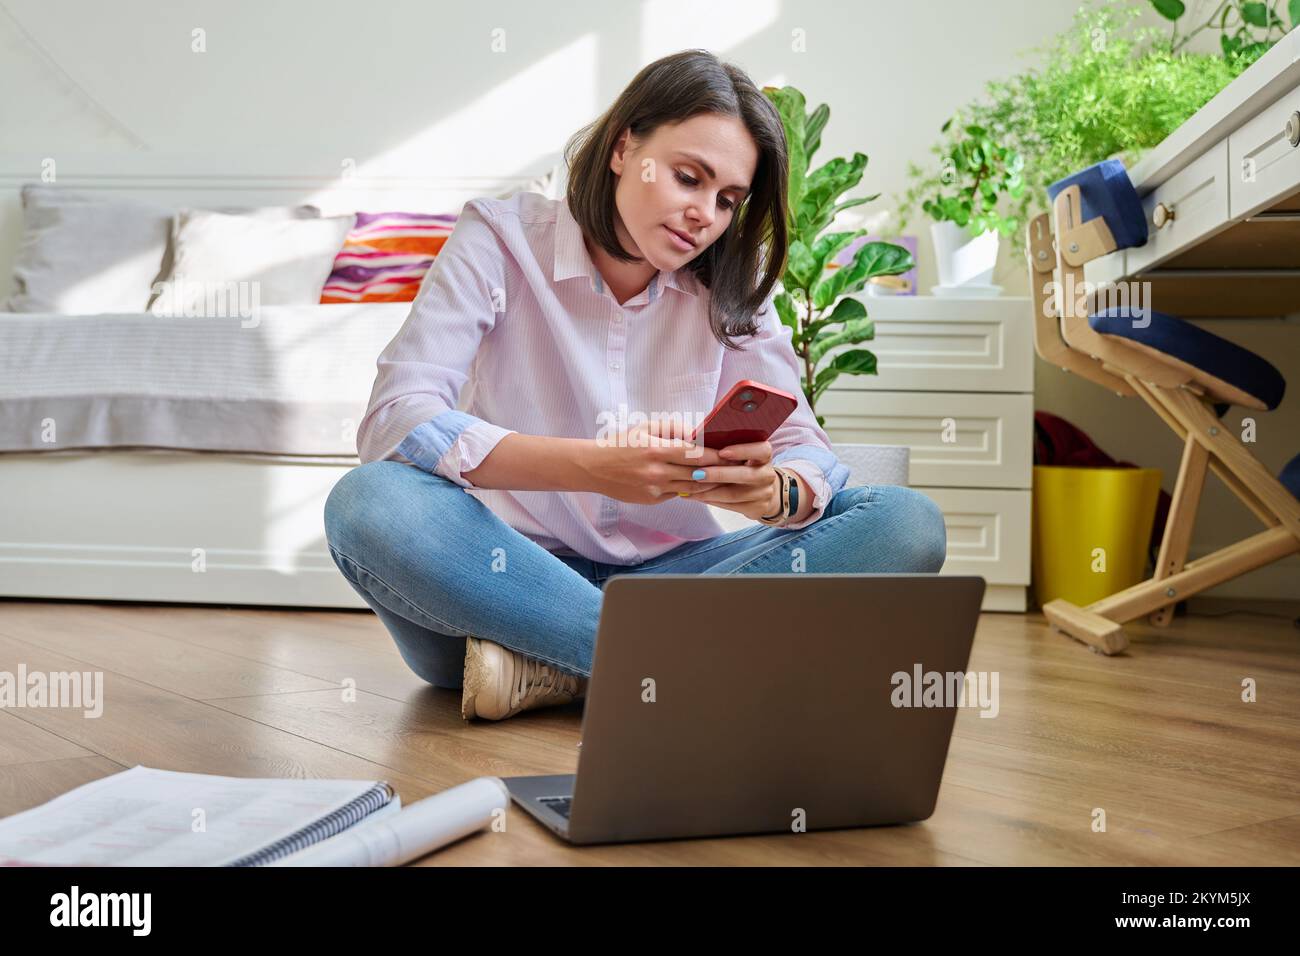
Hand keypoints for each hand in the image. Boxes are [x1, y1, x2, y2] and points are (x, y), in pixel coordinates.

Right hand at [581, 417, 726, 504]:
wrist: (595, 468)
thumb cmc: (621, 444)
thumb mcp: (645, 427)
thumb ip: (672, 428)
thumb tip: (697, 433)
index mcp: (656, 450)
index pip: (695, 454)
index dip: (716, 455)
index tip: (731, 453)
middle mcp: (657, 472)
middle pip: (697, 473)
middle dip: (718, 470)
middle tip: (735, 466)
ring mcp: (655, 489)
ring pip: (691, 488)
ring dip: (708, 483)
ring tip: (723, 477)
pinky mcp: (652, 500)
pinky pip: (677, 494)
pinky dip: (689, 489)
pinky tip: (699, 484)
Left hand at [683, 439, 782, 520]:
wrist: (762, 490)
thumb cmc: (743, 466)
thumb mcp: (741, 454)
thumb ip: (725, 448)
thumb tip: (694, 441)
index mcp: (764, 455)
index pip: (761, 450)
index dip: (742, 451)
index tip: (722, 452)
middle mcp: (767, 474)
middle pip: (744, 475)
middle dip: (718, 474)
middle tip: (696, 473)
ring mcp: (763, 493)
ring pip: (733, 494)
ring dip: (708, 491)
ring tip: (688, 488)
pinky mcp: (756, 509)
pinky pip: (730, 506)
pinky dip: (710, 501)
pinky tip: (695, 496)